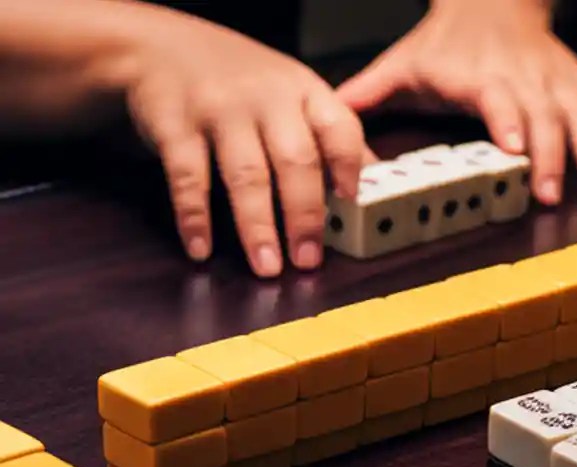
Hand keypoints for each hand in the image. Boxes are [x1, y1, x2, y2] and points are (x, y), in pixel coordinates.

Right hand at [121, 7, 371, 276]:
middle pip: (295, 160)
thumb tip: (373, 182)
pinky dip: (194, 217)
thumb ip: (329, 137)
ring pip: (245, 174)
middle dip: (305, 215)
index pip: (339, 128)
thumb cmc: (240, 81)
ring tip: (267, 267)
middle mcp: (266, 98)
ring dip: (257, 226)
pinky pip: (187, 177)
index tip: (351, 203)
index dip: (350, 166)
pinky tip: (202, 249)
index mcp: (304, 92)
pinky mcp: (175, 124)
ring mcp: (219, 109)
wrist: (159, 45)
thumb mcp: (292, 95)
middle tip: (308, 260)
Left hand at [336, 0, 576, 205]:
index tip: (513, 149)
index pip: (496, 99)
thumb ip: (368, 95)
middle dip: (551, 156)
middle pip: (542, 116)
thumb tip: (328, 123)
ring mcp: (552, 81)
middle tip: (552, 192)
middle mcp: (521, 78)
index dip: (507, 122)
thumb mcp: (404, 63)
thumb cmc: (445, 42)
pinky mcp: (574, 83)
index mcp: (479, 77)